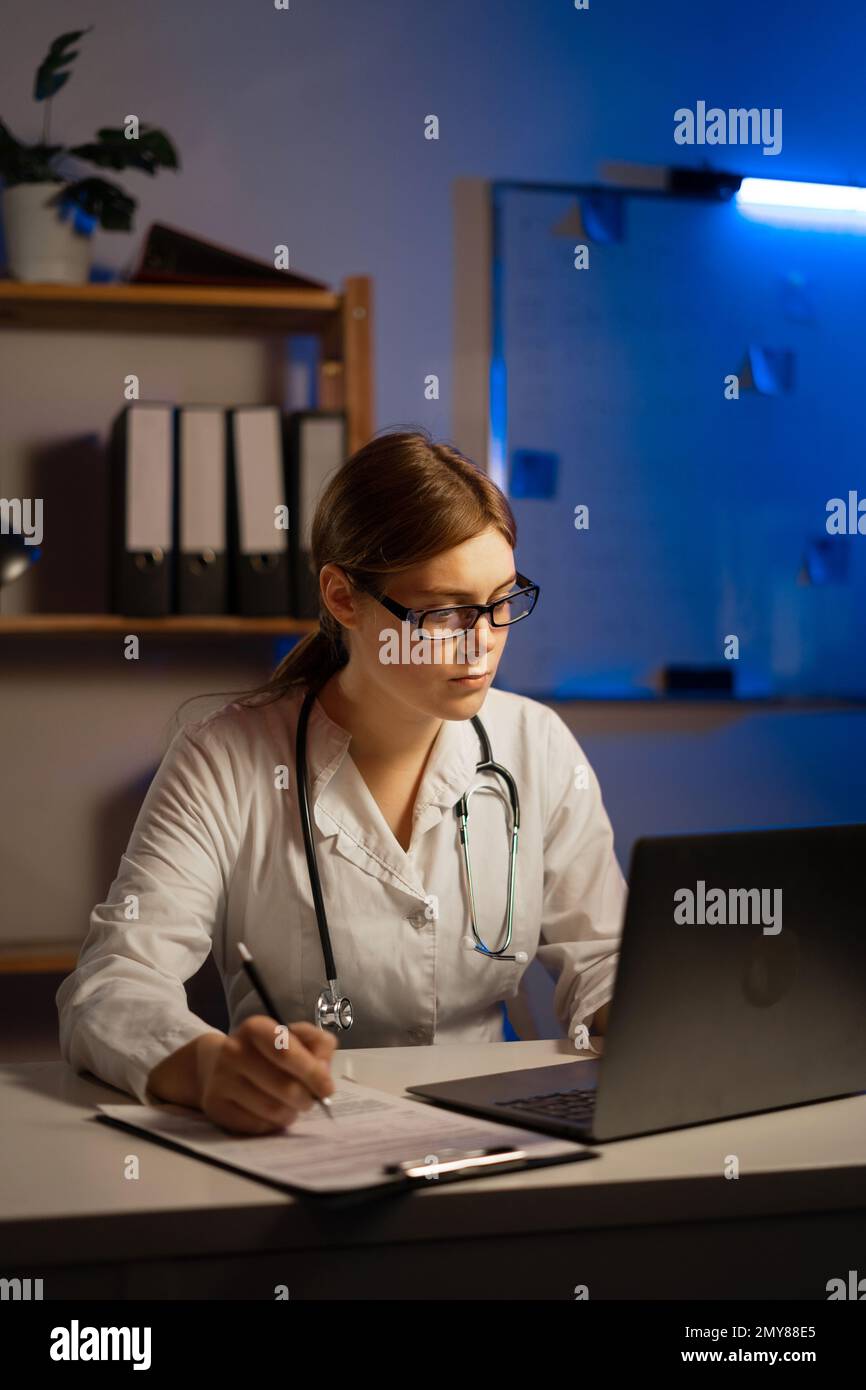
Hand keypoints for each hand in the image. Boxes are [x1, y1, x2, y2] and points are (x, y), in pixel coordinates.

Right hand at [196, 1017, 337, 1134]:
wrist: (215, 1065)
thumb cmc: (265, 1051)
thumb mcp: (294, 1036)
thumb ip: (318, 1045)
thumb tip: (324, 1073)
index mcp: (255, 1028)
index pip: (287, 1052)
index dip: (313, 1073)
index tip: (327, 1088)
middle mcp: (234, 1051)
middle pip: (284, 1087)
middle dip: (306, 1098)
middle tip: (310, 1100)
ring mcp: (221, 1081)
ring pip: (272, 1110)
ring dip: (291, 1113)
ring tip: (291, 1106)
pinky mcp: (215, 1108)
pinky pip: (257, 1126)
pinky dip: (272, 1124)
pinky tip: (271, 1113)